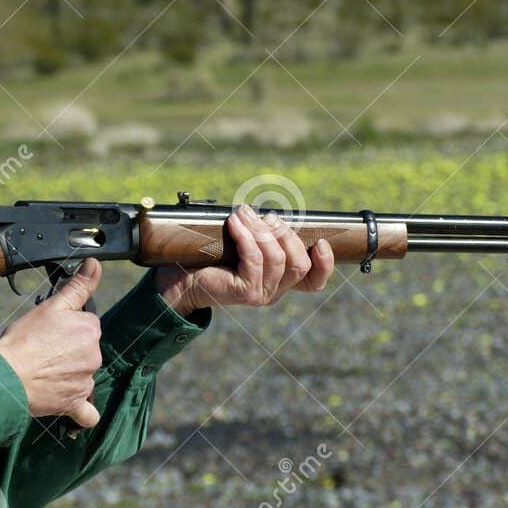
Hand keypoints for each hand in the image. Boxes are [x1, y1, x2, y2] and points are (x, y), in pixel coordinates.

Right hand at [0, 259, 103, 426]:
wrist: (5, 376)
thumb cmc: (23, 340)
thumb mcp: (51, 306)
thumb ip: (78, 286)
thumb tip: (96, 264)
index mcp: (90, 330)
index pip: (86, 326)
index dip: (67, 328)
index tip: (50, 332)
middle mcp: (94, 356)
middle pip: (86, 350)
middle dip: (69, 351)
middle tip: (44, 352)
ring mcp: (86, 382)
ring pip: (83, 376)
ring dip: (69, 375)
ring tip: (44, 374)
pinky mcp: (74, 404)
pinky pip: (88, 413)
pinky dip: (82, 411)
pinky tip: (71, 405)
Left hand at [155, 204, 335, 313]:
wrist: (182, 279)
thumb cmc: (213, 257)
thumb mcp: (244, 243)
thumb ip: (263, 235)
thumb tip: (273, 216)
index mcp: (280, 280)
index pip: (314, 281)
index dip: (325, 264)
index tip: (321, 242)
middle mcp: (275, 290)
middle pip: (299, 263)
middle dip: (285, 233)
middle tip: (266, 216)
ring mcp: (261, 294)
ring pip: (277, 259)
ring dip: (261, 229)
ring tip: (243, 214)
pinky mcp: (245, 292)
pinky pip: (255, 259)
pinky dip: (246, 236)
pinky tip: (235, 223)